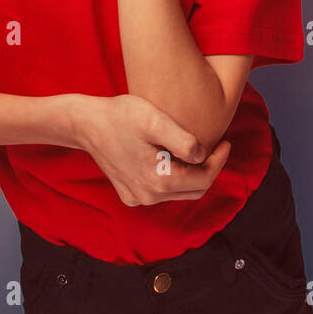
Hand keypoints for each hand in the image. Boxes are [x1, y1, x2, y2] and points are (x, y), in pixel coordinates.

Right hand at [73, 94, 231, 206]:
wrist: (86, 123)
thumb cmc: (121, 115)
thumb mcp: (155, 120)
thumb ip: (183, 140)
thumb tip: (203, 156)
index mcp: (159, 181)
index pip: (204, 179)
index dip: (219, 161)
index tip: (226, 142)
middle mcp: (148, 196)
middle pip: (194, 190)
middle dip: (209, 169)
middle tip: (216, 146)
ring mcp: (137, 197)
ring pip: (178, 192)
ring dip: (191, 174)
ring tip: (197, 150)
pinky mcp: (128, 194)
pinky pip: (160, 192)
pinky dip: (173, 179)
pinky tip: (172, 158)